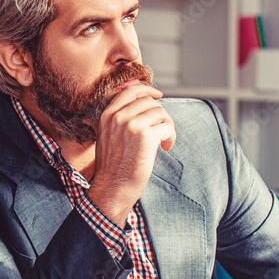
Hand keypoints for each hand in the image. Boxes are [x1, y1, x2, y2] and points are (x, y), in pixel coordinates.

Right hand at [86, 83, 175, 224]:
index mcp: (107, 115)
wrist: (112, 188)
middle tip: (162, 131)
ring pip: (161, 113)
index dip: (147, 90)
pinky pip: (167, 127)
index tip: (158, 95)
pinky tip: (165, 147)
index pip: (130, 91)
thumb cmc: (114, 167)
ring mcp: (131, 125)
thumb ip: (119, 120)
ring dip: (167, 126)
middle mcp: (118, 117)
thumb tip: (144, 104)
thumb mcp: (108, 137)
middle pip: (150, 102)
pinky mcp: (145, 136)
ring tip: (164, 141)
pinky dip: (171, 137)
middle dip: (160, 115)